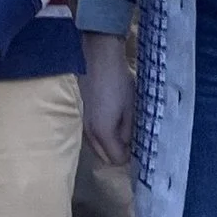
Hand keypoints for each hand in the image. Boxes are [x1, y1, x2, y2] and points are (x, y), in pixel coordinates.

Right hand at [78, 32, 133, 164]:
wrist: (97, 57)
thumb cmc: (117, 81)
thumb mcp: (130, 107)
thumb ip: (128, 131)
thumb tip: (127, 145)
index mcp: (102, 132)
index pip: (117, 159)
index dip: (129, 156)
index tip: (138, 146)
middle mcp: (88, 132)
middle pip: (103, 157)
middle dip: (117, 153)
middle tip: (130, 141)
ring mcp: (81, 123)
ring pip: (95, 145)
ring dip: (107, 143)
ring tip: (120, 129)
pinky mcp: (78, 113)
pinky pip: (90, 133)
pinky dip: (100, 134)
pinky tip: (109, 119)